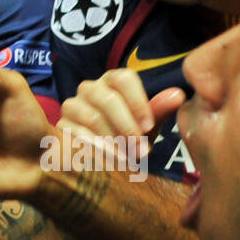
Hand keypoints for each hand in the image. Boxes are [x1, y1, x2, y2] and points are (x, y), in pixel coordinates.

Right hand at [60, 69, 184, 161]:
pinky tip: (110, 161)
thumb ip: (158, 110)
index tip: (148, 125)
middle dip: (126, 125)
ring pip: (92, 117)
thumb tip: (177, 94)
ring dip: (113, 140)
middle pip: (107, 98)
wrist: (103, 159)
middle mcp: (90, 88)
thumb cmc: (129, 137)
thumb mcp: (146, 126)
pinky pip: (77, 133)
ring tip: (127, 158)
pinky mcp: (62, 125)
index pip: (123, 78)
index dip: (137, 101)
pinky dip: (97, 149)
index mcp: (112, 82)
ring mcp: (73, 105)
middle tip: (141, 149)